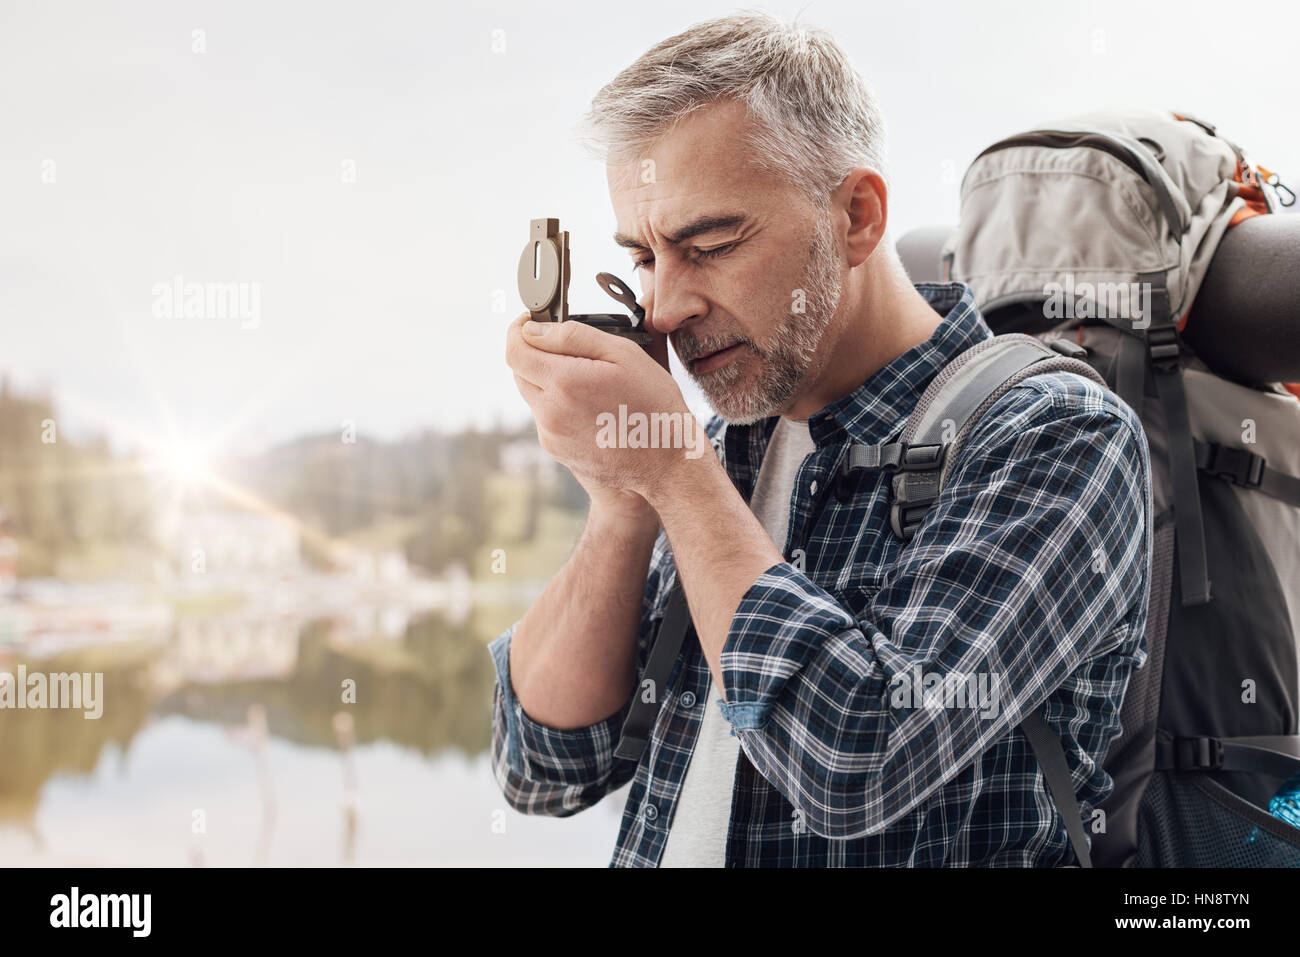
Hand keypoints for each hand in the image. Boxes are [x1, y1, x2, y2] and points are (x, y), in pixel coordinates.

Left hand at [505, 311, 706, 503]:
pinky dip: (558, 404)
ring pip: (532, 394)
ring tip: (588, 382)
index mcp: (564, 383)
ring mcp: (550, 434)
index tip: (531, 321)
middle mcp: (550, 412)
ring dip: (548, 380)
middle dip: (535, 353)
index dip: (518, 330)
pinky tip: (590, 406)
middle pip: (519, 372)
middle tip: (568, 350)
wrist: (665, 462)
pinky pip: (545, 417)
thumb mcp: (624, 355)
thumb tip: (533, 330)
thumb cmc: (653, 406)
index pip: (515, 351)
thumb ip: (573, 336)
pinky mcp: (555, 450)